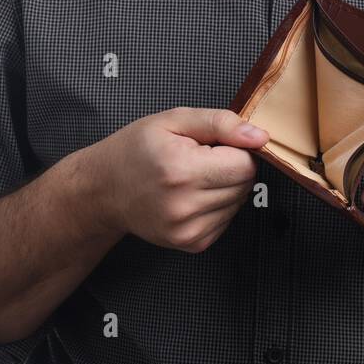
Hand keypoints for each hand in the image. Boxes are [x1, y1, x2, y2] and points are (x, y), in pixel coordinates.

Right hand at [85, 107, 267, 252]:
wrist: (104, 189)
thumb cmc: (135, 150)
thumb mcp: (174, 120)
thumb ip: (221, 123)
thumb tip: (260, 137)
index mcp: (181, 170)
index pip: (245, 165)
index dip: (235, 149)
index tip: (212, 145)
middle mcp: (184, 206)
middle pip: (245, 185)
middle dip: (231, 167)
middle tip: (200, 159)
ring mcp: (188, 230)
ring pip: (239, 203)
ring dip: (225, 187)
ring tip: (193, 177)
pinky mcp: (192, 244)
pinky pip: (227, 220)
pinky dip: (217, 206)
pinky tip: (192, 195)